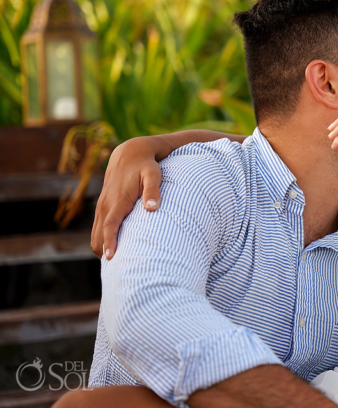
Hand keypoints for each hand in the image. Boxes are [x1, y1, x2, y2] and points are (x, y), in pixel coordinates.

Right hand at [91, 137, 163, 259]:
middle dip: (103, 253)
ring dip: (101, 249)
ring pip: (96, 234)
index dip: (109, 243)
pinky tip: (114, 251)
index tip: (110, 259)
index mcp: (117, 201)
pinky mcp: (103, 206)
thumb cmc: (146, 165)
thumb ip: (153, 190)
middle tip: (117, 273)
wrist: (130, 152)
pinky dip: (102, 241)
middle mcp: (106, 205)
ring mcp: (102, 206)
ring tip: (115, 268)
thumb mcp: (154, 174)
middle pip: (98, 236)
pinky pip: (98, 228)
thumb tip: (152, 208)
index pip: (110, 226)